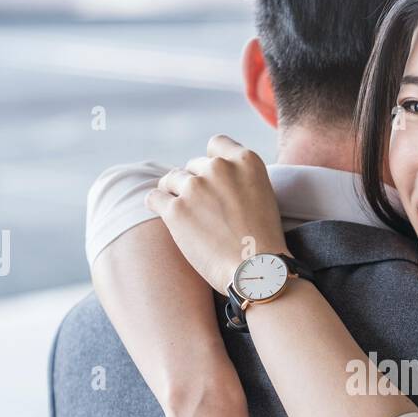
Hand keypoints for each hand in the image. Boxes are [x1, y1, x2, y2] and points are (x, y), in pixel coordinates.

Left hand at [145, 134, 287, 293]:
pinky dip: (157, 206)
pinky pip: (154, 198)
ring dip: (174, 195)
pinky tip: (166, 217)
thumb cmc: (263, 242)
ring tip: (185, 217)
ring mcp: (196, 187)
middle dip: (194, 184)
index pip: (216, 144)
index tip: (211, 179)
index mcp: (246, 161)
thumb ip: (240, 179)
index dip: (211, 161)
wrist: (257, 272)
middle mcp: (220, 167)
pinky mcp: (176, 209)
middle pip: (192, 165)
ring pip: (171, 180)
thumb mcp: (262, 196)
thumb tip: (210, 176)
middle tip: (202, 210)